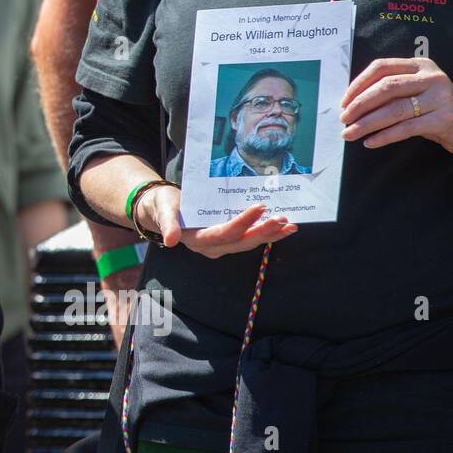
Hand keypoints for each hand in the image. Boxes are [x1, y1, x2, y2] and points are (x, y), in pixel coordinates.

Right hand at [138, 185, 296, 258]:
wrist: (161, 210)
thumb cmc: (162, 205)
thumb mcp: (162, 211)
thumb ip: (167, 224)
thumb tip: (170, 241)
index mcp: (197, 239)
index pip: (224, 233)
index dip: (243, 222)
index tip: (260, 207)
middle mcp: (212, 247)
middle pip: (242, 242)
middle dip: (264, 232)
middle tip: (283, 220)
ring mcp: (221, 245)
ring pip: (249, 243)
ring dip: (270, 235)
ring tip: (290, 225)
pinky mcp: (228, 239)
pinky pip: (249, 238)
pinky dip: (266, 233)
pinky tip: (282, 227)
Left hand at [341, 57, 452, 157]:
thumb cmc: (435, 109)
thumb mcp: (416, 91)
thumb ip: (391, 90)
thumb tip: (351, 102)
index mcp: (420, 65)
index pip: (382, 67)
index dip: (358, 84)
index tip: (344, 101)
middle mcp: (432, 77)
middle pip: (386, 87)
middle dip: (359, 105)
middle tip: (344, 119)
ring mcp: (440, 97)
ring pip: (394, 109)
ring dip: (367, 123)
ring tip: (350, 134)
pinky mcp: (444, 119)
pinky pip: (406, 128)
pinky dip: (384, 136)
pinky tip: (370, 142)